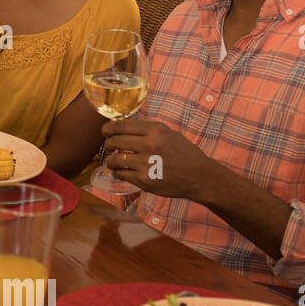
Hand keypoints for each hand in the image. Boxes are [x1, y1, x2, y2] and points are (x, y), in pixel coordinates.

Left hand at [100, 119, 214, 200]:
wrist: (200, 177)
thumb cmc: (185, 154)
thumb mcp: (169, 134)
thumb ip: (148, 131)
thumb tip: (122, 129)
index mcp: (156, 130)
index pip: (121, 126)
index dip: (108, 128)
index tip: (104, 131)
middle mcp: (150, 145)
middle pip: (115, 141)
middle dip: (108, 144)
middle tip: (109, 147)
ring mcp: (146, 163)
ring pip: (115, 160)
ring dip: (111, 161)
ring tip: (113, 162)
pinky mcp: (144, 180)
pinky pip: (121, 174)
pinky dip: (118, 173)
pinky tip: (121, 172)